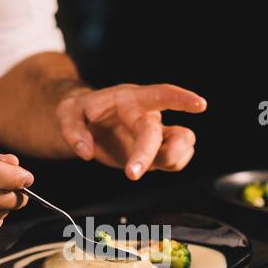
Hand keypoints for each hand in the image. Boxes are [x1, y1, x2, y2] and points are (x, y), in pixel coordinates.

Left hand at [56, 82, 206, 178]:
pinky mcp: (156, 152)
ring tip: (151, 166)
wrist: (88, 122)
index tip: (200, 105)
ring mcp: (155, 134)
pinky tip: (155, 166)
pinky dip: (173, 165)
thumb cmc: (81, 111)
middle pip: (161, 132)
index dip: (181, 99)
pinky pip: (176, 160)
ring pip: (182, 144)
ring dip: (173, 158)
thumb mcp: (67, 113)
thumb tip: (85, 151)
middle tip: (132, 173)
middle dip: (149, 153)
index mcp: (130, 99)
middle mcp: (148, 115)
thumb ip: (72, 130)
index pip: (160, 94)